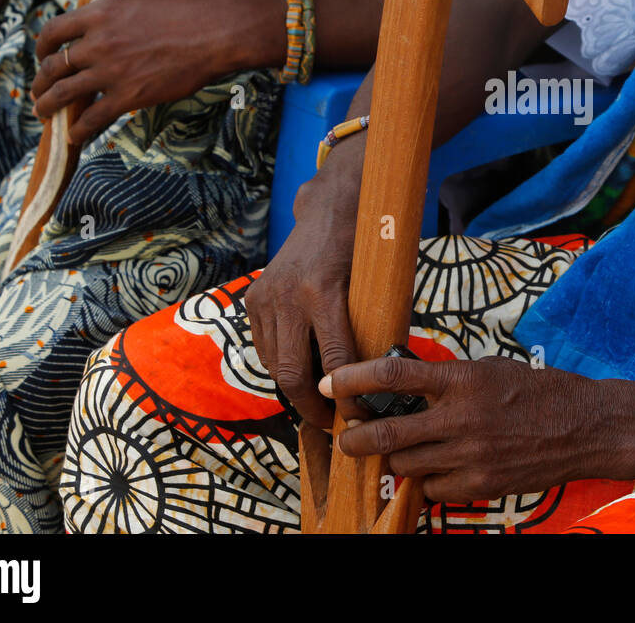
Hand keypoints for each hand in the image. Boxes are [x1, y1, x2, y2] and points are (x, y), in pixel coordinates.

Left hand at [31, 0, 283, 142]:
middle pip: (53, 66)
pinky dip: (79, 129)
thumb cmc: (189, 5)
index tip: (42, 56)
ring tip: (44, 113)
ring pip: (65, 94)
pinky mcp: (131, 96)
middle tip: (38, 91)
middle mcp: (98, 43)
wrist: (218, 32)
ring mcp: (113, 72)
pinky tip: (73, 135)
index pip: (53, 32)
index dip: (41, 47)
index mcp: (99, 13)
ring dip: (48, 106)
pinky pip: (94, 117)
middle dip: (40, 81)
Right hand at [243, 139, 365, 427]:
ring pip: (273, 364)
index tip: (357, 418)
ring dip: (294, 388)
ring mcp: (265, 296)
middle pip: (293, 373)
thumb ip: (373, 327)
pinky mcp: (253, 297)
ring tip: (318, 401)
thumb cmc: (365, 249)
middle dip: (311, 407)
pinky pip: (264, 346)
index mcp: (324, 293)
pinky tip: (302, 371)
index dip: (346, 398)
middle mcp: (288, 296)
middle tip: (330, 424)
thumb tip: (381, 378)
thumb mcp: (377, 285)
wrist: (330, 210)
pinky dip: (280, 363)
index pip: (335, 361)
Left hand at [325, 354, 633, 501]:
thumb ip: (448, 377)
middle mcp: (462, 417)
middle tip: (344, 437)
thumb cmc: (539, 391)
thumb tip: (404, 384)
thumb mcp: (491, 368)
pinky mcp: (481, 483)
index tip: (330, 384)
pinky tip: (435, 470)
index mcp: (463, 378)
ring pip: (405, 466)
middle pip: (386, 433)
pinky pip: (432, 490)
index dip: (353, 379)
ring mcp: (471, 454)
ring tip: (395, 453)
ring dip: (393, 461)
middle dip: (354, 438)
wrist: (586, 427)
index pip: (393, 374)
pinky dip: (426, 482)